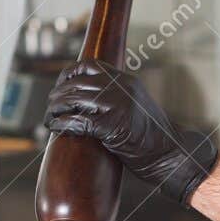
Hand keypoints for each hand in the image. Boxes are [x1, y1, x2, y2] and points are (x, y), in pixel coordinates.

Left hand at [45, 60, 217, 204]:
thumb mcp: (136, 105)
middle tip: (51, 107)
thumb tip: (87, 98)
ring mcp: (117, 106)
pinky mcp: (111, 126)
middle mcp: (121, 89)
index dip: (70, 73)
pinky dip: (61, 124)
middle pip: (77, 82)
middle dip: (58, 94)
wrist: (170, 155)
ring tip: (49, 118)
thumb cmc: (152, 137)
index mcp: (126, 81)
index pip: (91, 65)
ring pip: (73, 99)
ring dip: (55, 109)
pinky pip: (76, 120)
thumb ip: (117, 96)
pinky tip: (56, 128)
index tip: (61, 85)